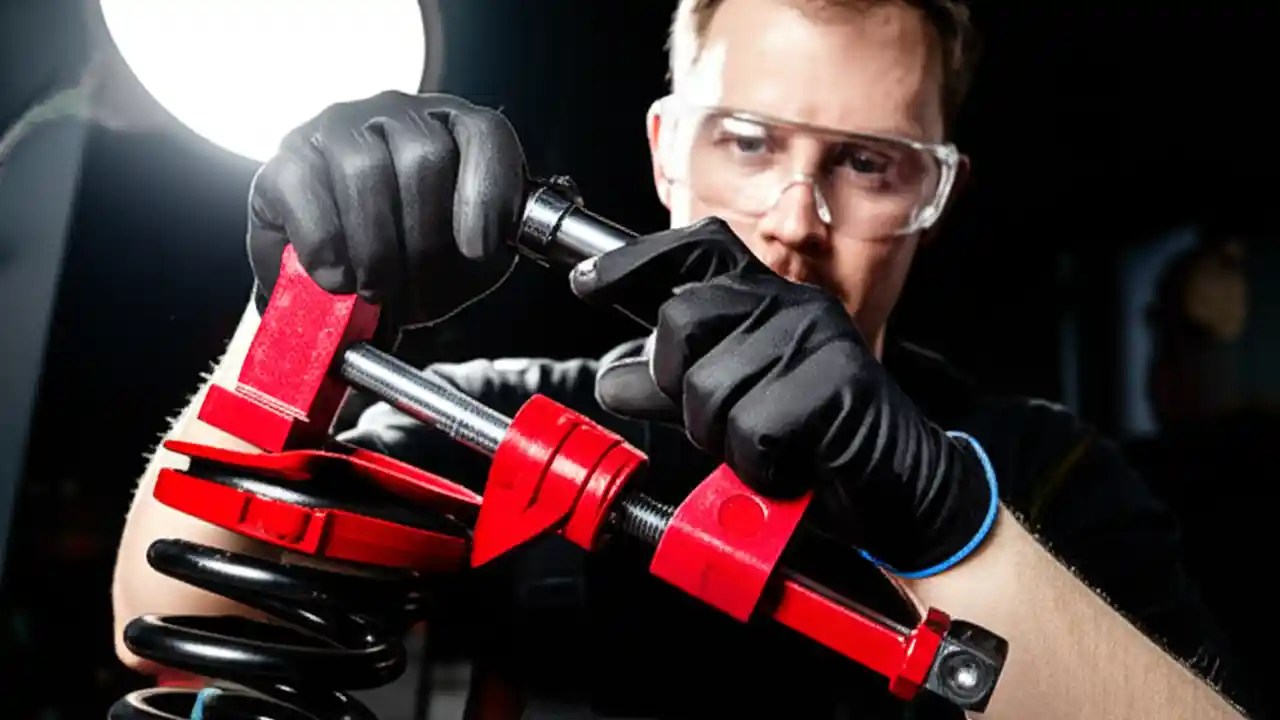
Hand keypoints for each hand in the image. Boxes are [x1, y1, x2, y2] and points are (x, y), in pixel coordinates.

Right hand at [248, 91, 525, 324]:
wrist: (349, 292)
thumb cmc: (415, 265)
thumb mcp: (468, 262)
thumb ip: (487, 245)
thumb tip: (480, 245)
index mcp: (456, 130)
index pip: (484, 134)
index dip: (486, 193)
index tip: (478, 249)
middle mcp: (399, 115)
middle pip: (424, 155)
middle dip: (423, 238)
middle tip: (413, 281)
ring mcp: (339, 128)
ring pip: (365, 168)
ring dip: (375, 247)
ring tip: (375, 286)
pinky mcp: (288, 157)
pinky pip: (305, 189)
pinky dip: (325, 245)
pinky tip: (337, 276)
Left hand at [573, 219, 997, 576]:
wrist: (904, 492)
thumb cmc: (820, 445)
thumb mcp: (734, 411)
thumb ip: (677, 388)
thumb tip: (616, 377)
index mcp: (771, 301)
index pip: (699, 249)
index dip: (636, 260)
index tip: (587, 282)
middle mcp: (794, 307)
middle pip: (682, 320)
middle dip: (679, 385)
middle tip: (720, 419)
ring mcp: (816, 343)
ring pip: (709, 388)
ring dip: (725, 440)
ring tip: (766, 449)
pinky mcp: (834, 390)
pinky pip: (750, 431)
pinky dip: (759, 469)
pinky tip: (789, 468)